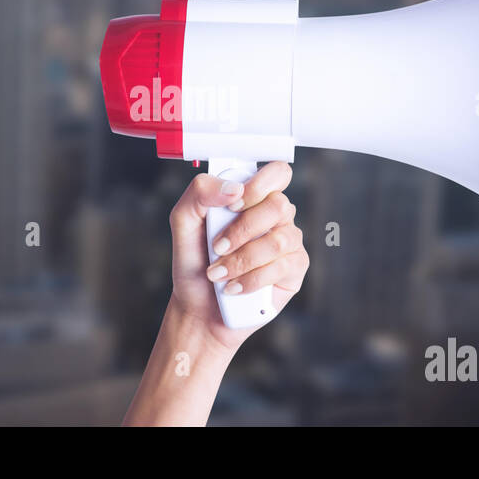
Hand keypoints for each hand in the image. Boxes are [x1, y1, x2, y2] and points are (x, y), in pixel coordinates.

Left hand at [167, 161, 308, 352]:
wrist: (198, 306)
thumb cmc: (194, 261)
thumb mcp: (183, 221)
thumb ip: (199, 193)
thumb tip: (235, 188)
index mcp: (253, 197)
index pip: (277, 173)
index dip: (258, 185)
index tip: (231, 206)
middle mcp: (275, 216)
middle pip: (279, 205)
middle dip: (243, 229)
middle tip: (217, 247)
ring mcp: (289, 242)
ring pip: (280, 240)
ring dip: (242, 259)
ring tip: (218, 273)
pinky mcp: (294, 269)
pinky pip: (283, 267)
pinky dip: (251, 279)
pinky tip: (233, 287)